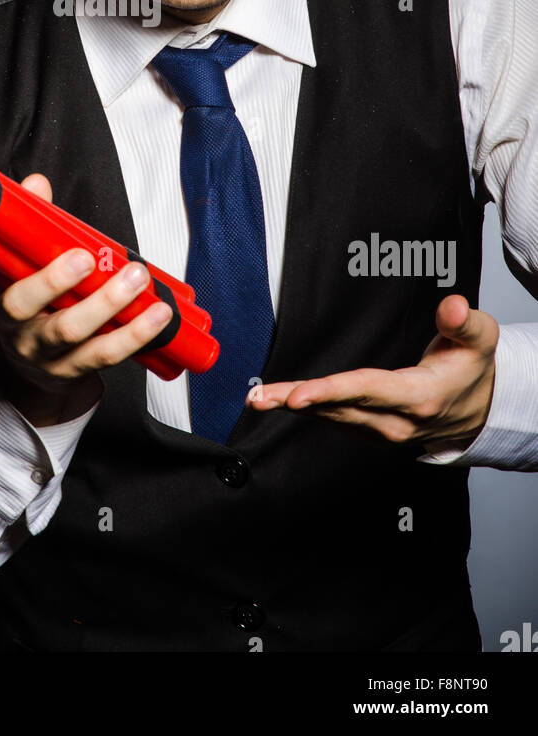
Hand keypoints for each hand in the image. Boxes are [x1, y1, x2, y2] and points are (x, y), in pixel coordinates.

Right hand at [0, 172, 171, 425]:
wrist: (33, 371)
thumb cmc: (32, 307)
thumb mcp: (20, 269)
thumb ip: (29, 226)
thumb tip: (36, 184)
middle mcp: (12, 325)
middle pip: (22, 305)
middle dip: (52, 280)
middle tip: (84, 257)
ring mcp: (42, 352)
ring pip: (71, 333)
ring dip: (107, 305)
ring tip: (137, 278)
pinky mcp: (74, 370)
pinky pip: (105, 354)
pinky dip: (135, 334)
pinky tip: (159, 314)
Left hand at [246, 294, 498, 452]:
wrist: (478, 410)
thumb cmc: (471, 368)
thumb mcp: (480, 339)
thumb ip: (464, 322)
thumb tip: (451, 305)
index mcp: (420, 398)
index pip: (368, 392)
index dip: (331, 392)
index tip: (297, 396)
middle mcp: (397, 422)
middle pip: (339, 407)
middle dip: (295, 402)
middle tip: (258, 397)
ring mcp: (382, 430)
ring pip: (331, 416)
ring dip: (291, 406)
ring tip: (256, 398)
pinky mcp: (370, 428)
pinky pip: (333, 417)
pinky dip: (305, 408)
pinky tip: (277, 400)